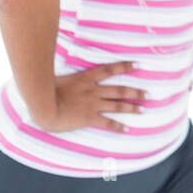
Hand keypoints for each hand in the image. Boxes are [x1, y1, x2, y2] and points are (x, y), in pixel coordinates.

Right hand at [32, 60, 146, 132]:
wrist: (43, 105)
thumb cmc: (45, 90)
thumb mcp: (57, 78)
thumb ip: (66, 77)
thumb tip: (63, 74)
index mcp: (86, 78)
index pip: (110, 69)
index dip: (125, 66)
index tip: (138, 64)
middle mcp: (93, 90)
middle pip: (120, 90)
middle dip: (136, 92)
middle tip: (149, 94)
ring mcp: (92, 104)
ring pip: (117, 105)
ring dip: (131, 108)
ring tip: (143, 109)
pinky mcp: (89, 118)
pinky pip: (107, 122)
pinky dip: (118, 126)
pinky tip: (127, 128)